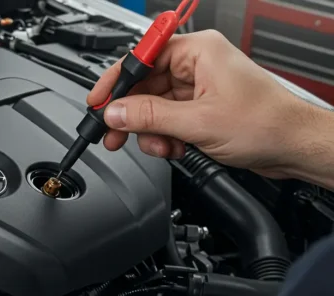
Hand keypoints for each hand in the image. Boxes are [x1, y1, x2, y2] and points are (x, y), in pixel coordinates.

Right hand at [87, 30, 330, 179]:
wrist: (293, 146)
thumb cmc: (265, 123)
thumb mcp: (197, 122)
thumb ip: (149, 116)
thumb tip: (114, 112)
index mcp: (198, 51)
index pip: (141, 58)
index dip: (115, 81)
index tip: (98, 101)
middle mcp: (197, 65)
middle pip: (144, 86)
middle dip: (132, 115)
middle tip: (114, 134)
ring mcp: (198, 87)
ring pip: (154, 107)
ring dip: (151, 132)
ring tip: (161, 146)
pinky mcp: (201, 108)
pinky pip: (167, 119)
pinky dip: (164, 136)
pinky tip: (174, 148)